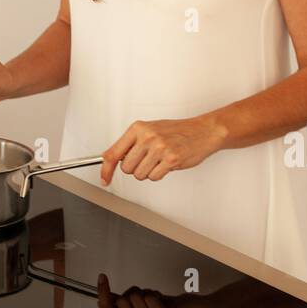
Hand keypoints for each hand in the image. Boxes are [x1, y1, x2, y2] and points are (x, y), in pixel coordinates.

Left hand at [99, 115, 225, 183]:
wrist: (202, 131)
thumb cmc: (176, 131)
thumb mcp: (150, 130)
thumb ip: (131, 143)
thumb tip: (111, 160)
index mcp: (138, 128)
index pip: (113, 153)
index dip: (106, 169)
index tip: (104, 179)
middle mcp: (147, 137)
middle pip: (126, 168)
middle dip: (135, 168)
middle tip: (148, 160)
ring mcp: (159, 148)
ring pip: (140, 175)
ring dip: (149, 172)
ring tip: (159, 160)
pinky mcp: (171, 159)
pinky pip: (154, 177)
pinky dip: (159, 174)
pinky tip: (167, 163)